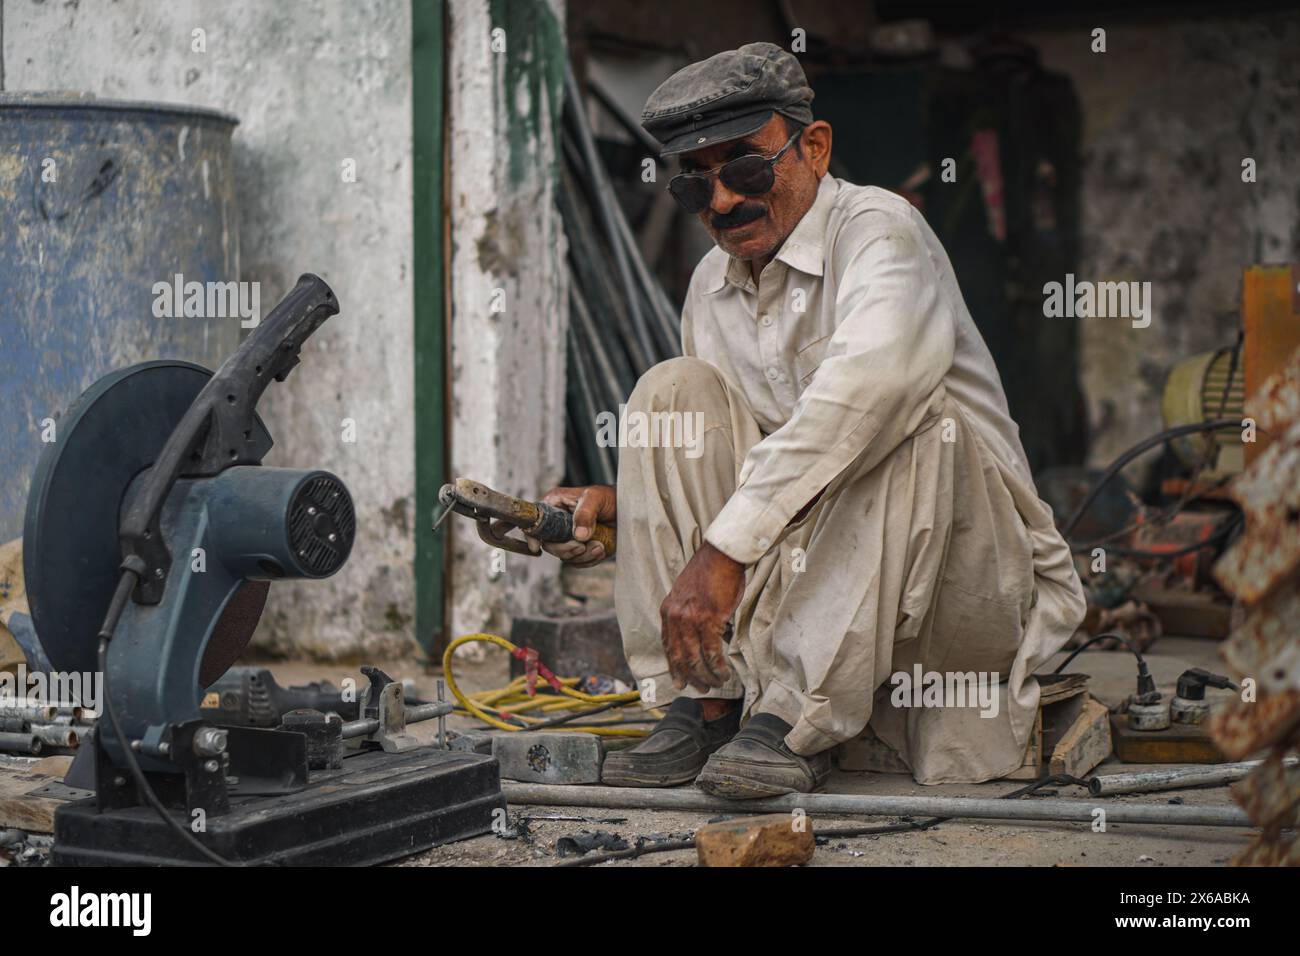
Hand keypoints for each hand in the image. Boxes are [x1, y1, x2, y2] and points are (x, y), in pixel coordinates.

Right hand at [532, 485, 614, 566]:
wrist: (629, 511)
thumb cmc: (610, 497)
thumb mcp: (596, 498)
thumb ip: (585, 514)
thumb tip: (578, 535)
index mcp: (555, 504)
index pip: (536, 521)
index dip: (533, 535)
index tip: (537, 546)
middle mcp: (558, 522)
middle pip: (549, 545)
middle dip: (566, 549)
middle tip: (582, 546)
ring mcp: (568, 537)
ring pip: (564, 556)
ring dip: (582, 556)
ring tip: (600, 545)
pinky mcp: (580, 548)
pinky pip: (578, 562)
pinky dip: (589, 560)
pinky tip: (601, 548)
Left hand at [659, 542, 744, 691]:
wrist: (721, 556)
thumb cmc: (710, 573)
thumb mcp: (688, 594)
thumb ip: (688, 615)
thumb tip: (700, 637)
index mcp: (668, 611)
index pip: (668, 646)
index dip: (674, 667)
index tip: (680, 681)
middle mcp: (675, 617)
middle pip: (680, 657)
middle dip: (691, 677)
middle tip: (702, 688)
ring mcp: (691, 619)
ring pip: (696, 658)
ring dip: (707, 675)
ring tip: (716, 683)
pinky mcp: (709, 620)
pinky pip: (712, 652)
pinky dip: (718, 666)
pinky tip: (724, 673)